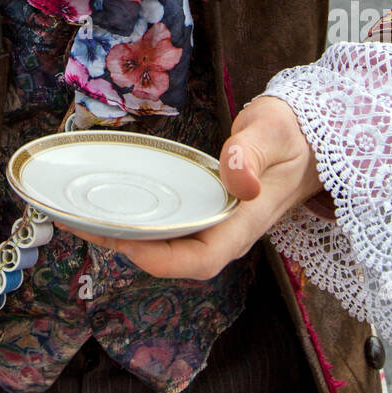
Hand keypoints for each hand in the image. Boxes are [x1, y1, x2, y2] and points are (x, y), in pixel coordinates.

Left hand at [59, 97, 323, 278]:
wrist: (312, 138)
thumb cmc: (294, 133)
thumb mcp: (273, 132)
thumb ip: (251, 152)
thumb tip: (236, 180)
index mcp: (244, 223)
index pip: (199, 260)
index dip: (158, 258)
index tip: (122, 241)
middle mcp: (228, 231)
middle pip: (174, 259)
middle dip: (126, 247)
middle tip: (80, 222)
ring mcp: (219, 223)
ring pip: (170, 246)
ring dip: (127, 235)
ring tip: (84, 215)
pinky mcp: (211, 211)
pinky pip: (172, 227)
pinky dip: (141, 219)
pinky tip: (116, 204)